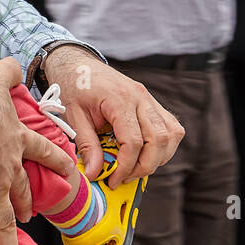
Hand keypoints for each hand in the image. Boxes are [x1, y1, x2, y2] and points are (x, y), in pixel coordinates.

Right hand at [0, 56, 74, 244]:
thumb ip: (7, 72)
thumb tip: (14, 61)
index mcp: (17, 141)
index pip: (44, 151)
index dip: (59, 161)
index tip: (73, 173)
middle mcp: (8, 168)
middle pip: (22, 189)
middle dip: (27, 203)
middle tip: (31, 215)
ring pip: (3, 220)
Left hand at [43, 47, 184, 187]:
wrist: (78, 64)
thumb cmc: (74, 88)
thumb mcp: (73, 116)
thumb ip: (87, 145)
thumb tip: (95, 174)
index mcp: (119, 98)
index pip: (134, 141)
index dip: (126, 167)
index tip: (113, 181)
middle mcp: (140, 97)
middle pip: (158, 139)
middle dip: (145, 166)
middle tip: (124, 178)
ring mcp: (148, 98)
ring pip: (171, 134)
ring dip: (158, 157)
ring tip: (135, 167)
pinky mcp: (151, 102)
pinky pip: (170, 127)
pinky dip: (164, 145)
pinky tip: (145, 153)